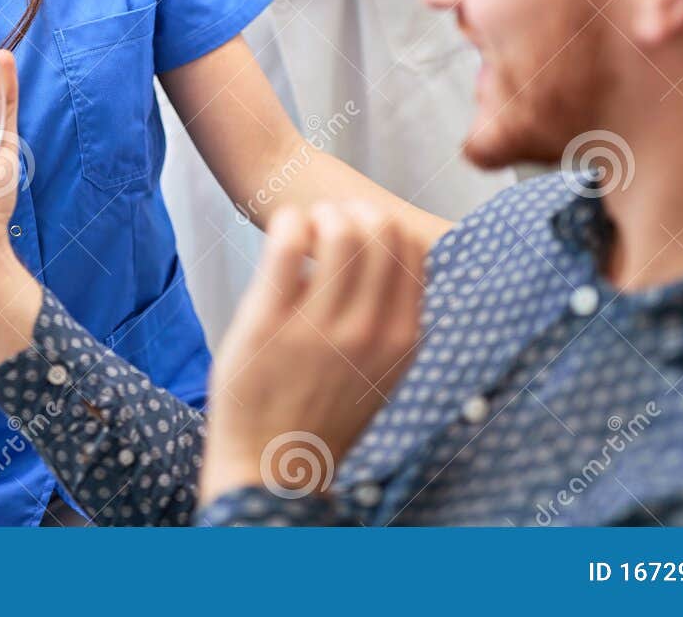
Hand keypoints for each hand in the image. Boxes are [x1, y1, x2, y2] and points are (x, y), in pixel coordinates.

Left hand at [201, 202, 426, 502]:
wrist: (273, 469)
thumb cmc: (324, 412)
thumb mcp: (383, 370)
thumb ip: (395, 319)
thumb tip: (392, 251)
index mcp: (403, 339)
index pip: (413, 248)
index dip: (385, 226)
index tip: (359, 234)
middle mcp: (369, 331)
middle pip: (380, 229)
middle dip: (353, 212)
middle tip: (327, 225)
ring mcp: (320, 327)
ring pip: (340, 228)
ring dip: (320, 213)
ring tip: (302, 229)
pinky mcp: (268, 323)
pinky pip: (287, 243)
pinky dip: (288, 221)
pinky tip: (282, 230)